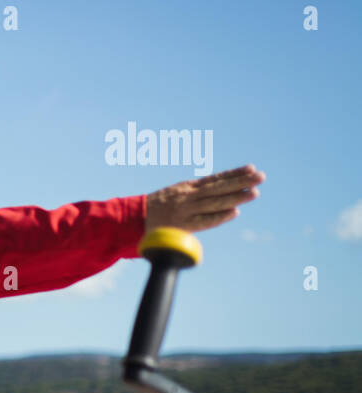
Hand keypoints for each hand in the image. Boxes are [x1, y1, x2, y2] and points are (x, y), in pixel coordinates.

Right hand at [144, 164, 264, 233]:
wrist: (131, 219)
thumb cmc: (152, 209)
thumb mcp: (173, 195)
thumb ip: (193, 195)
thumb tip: (214, 195)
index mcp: (186, 187)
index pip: (214, 179)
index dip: (233, 174)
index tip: (250, 168)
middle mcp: (188, 196)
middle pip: (219, 188)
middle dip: (241, 181)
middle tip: (261, 176)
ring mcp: (186, 210)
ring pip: (215, 202)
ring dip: (236, 197)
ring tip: (254, 192)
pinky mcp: (182, 224)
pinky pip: (204, 220)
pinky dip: (219, 216)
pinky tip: (235, 211)